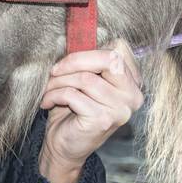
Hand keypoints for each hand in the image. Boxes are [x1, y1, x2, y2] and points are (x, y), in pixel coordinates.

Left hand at [37, 39, 143, 182]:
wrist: (64, 147)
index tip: (68, 62)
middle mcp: (133, 96)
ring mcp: (121, 109)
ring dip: (59, 82)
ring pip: (85, 78)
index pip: (119, 49)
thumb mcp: (84, 81)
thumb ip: (88, 62)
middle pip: (109, 59)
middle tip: (55, 71)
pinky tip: (48, 103)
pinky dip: (54, 95)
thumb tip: (73, 35)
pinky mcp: (103, 119)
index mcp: (132, 83)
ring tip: (48, 89)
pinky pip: (73, 94)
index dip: (88, 51)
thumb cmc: (73, 111)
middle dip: (74, 61)